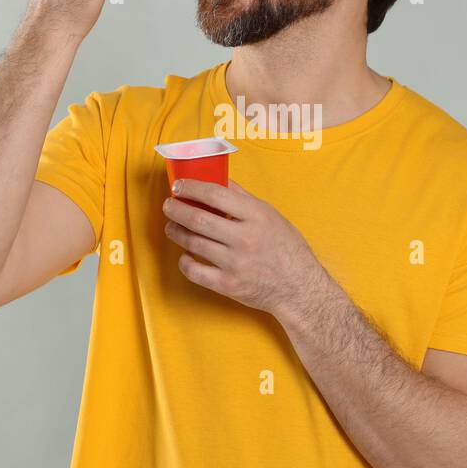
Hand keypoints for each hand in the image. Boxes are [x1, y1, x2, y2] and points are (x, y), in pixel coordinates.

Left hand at [161, 178, 327, 318]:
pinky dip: (184, 261)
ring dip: (176, 232)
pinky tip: (185, 255)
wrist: (298, 287)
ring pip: (192, 243)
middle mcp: (245, 238)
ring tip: (172, 227)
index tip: (178, 186)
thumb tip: (218, 180)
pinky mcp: (228, 285)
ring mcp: (235, 263)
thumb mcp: (272, 215)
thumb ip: (244, 198)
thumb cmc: (287, 248)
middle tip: (168, 205)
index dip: (192, 187)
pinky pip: (195, 272)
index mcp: (257, 216)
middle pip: (198, 219)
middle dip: (176, 209)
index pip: (216, 195)